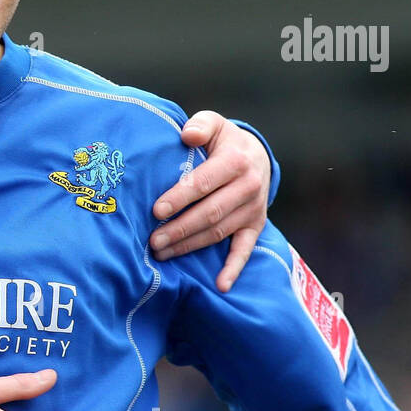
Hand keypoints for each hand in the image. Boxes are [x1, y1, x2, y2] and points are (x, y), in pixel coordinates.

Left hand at [149, 111, 270, 291]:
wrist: (258, 155)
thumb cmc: (223, 141)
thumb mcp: (215, 124)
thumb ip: (201, 125)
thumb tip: (188, 135)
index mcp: (236, 161)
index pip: (205, 182)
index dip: (180, 197)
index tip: (156, 210)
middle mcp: (249, 187)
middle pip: (210, 212)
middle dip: (180, 228)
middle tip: (153, 240)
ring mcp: (253, 210)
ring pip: (219, 232)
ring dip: (190, 245)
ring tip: (162, 253)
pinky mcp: (255, 226)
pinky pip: (244, 250)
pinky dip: (234, 269)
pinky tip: (220, 286)